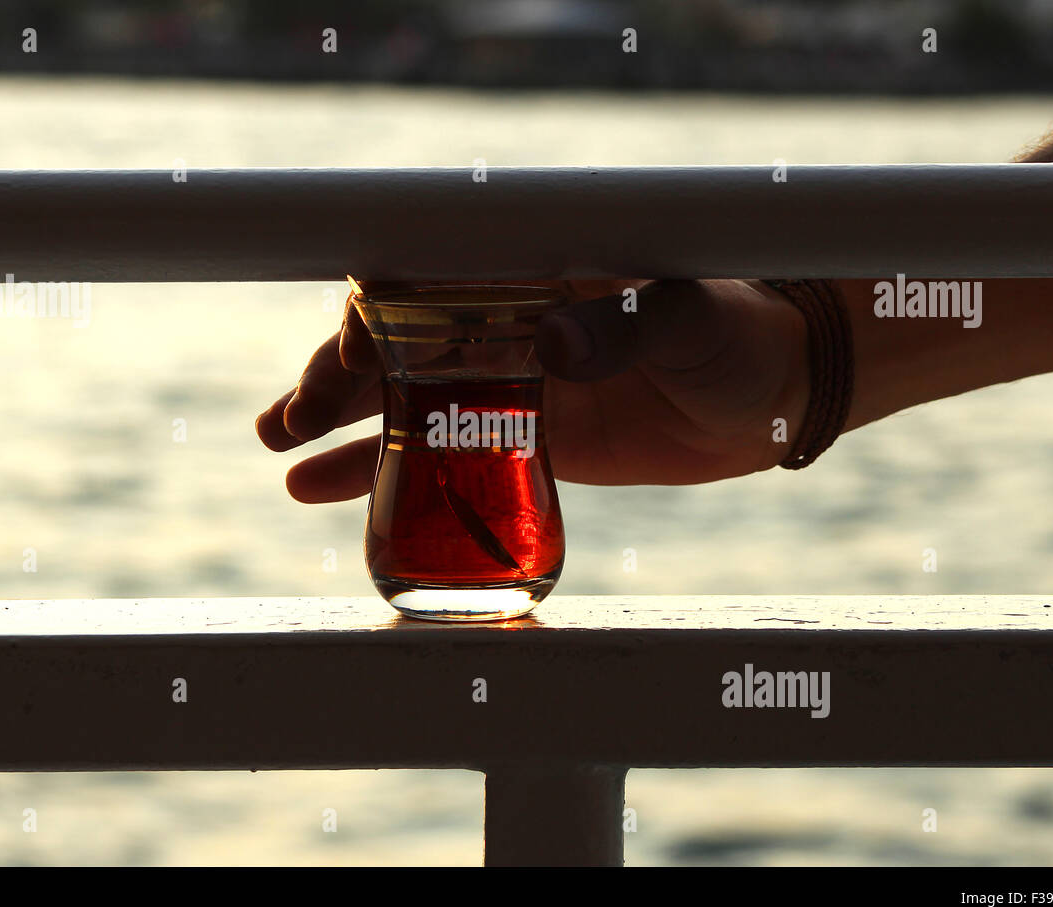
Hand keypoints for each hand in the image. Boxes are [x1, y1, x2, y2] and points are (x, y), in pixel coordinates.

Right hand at [255, 278, 810, 501]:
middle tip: (293, 421)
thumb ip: (628, 326)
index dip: (378, 316)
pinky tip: (321, 485)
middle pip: (396, 345)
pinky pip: (438, 455)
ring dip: (337, 422)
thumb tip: (552, 343)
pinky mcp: (520, 441)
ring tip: (280, 446)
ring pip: (401, 399)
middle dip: (336, 377)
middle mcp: (505, 325)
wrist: (771, 396)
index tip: (351, 357)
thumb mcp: (691, 319)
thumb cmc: (738, 333)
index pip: (431, 283)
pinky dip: (379, 470)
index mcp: (532, 275)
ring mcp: (507, 384)